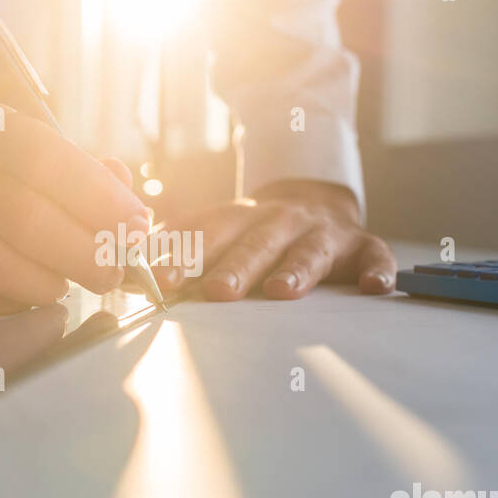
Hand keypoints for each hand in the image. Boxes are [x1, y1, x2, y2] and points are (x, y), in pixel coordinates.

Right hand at [0, 100, 150, 313]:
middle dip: (82, 247)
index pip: (46, 158)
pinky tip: (27, 296)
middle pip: (22, 213)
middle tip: (113, 269)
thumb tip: (127, 193)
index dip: (99, 196)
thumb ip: (77, 174)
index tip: (137, 226)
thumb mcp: (18, 160)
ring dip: (46, 278)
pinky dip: (9, 302)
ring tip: (70, 284)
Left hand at [153, 179, 396, 299]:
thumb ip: (176, 242)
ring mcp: (323, 231)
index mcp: (239, 217)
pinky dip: (376, 270)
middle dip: (237, 266)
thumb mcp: (217, 228)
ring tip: (283, 292)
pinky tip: (373, 288)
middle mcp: (280, 219)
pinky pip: (374, 255)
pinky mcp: (361, 246)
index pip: (209, 232)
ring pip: (310, 249)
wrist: (314, 204)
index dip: (186, 253)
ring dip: (297, 269)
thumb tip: (120, 260)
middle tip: (218, 292)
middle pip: (256, 242)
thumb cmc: (253, 232)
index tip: (162, 279)